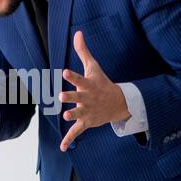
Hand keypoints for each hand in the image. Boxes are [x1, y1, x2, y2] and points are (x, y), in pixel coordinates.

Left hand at [58, 30, 130, 151]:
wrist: (119, 103)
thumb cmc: (101, 83)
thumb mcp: (93, 67)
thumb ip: (83, 51)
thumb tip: (77, 33)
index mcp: (88, 85)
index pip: (79, 79)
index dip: (72, 76)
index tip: (64, 72)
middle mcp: (88, 98)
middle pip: (78, 97)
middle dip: (71, 97)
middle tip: (62, 97)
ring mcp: (87, 111)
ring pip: (78, 115)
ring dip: (72, 116)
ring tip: (65, 116)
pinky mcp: (86, 122)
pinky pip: (77, 132)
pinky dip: (69, 140)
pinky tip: (62, 148)